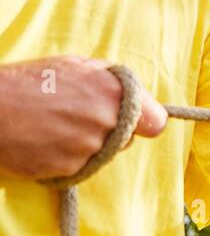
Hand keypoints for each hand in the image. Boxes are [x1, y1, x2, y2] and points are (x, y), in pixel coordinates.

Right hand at [0, 56, 167, 180]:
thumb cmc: (29, 81)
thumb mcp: (74, 65)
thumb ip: (110, 80)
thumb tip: (136, 96)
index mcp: (113, 92)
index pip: (155, 122)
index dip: (145, 121)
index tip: (136, 120)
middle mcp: (106, 122)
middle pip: (126, 139)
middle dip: (110, 131)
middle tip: (78, 118)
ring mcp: (88, 148)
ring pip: (102, 154)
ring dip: (86, 145)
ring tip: (55, 127)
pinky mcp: (68, 169)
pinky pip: (79, 167)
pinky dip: (66, 158)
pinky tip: (45, 141)